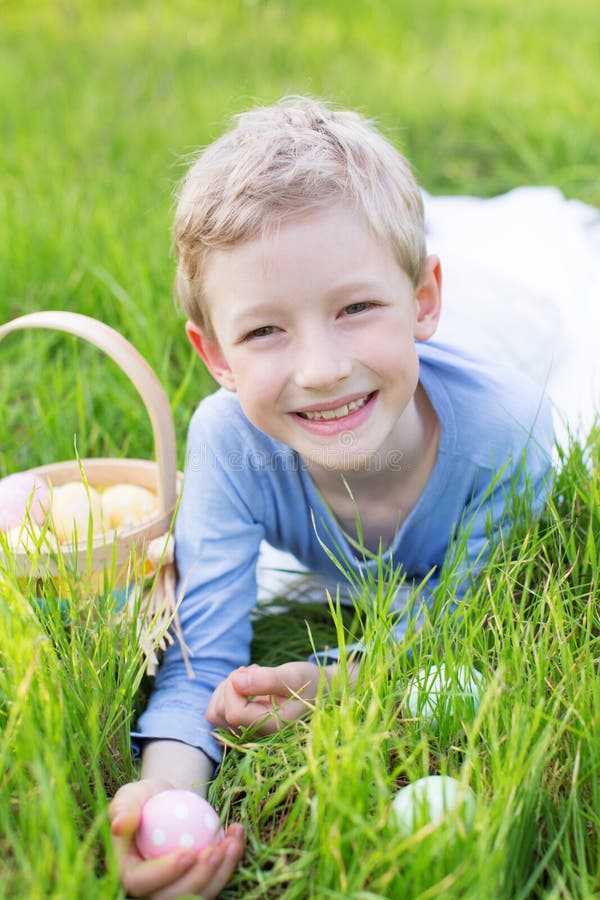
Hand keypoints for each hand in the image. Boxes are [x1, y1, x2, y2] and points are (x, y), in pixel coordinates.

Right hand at [109, 778, 243, 898]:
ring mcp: (176, 889)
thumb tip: (120, 825)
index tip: (187, 853)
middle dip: (198, 879)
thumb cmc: (146, 798)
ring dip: (221, 873)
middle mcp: (150, 889)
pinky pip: (216, 881)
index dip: (164, 873)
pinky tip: (236, 834)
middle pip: (172, 898)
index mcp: (127, 872)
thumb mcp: (131, 794)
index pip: (140, 883)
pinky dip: (231, 861)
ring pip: (199, 895)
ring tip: (232, 842)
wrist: (169, 802)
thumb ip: (124, 807)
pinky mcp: (198, 883)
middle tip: (215, 851)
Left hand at [206, 661, 329, 734]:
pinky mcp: (240, 726)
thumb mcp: (294, 676)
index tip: (253, 670)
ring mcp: (246, 733)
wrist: (319, 694)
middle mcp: (255, 736)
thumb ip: (267, 680)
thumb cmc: (309, 684)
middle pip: (219, 712)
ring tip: (250, 678)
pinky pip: (217, 711)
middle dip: (231, 684)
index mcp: (270, 727)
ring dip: (226, 689)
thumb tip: (236, 680)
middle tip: (254, 671)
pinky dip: (225, 694)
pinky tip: (245, 686)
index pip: (232, 712)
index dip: (234, 686)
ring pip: (214, 712)